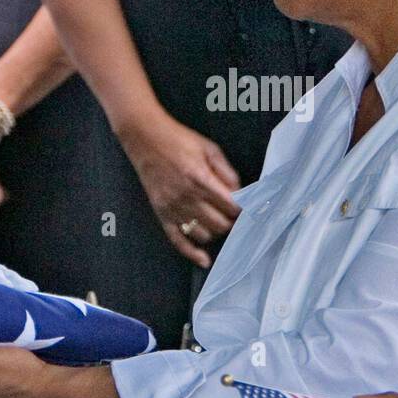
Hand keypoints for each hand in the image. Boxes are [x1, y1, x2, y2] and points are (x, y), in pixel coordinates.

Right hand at [118, 111, 240, 267]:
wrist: (145, 138)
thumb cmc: (178, 140)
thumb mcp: (210, 149)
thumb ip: (228, 173)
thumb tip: (242, 193)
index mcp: (201, 179)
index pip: (232, 207)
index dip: (245, 209)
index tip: (251, 209)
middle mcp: (187, 197)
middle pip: (221, 224)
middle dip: (233, 222)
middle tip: (236, 215)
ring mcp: (172, 208)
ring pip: (204, 235)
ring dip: (216, 232)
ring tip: (220, 222)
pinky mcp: (162, 214)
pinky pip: (178, 241)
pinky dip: (193, 253)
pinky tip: (205, 260)